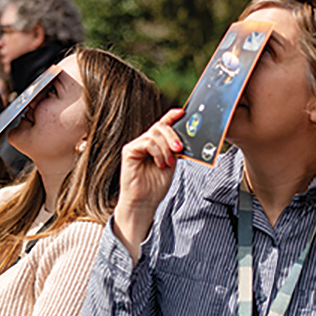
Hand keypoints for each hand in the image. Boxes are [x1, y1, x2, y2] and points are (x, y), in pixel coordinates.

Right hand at [114, 108, 184, 260]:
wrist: (144, 202)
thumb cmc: (156, 185)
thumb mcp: (171, 163)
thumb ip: (175, 149)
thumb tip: (185, 137)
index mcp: (156, 143)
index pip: (163, 124)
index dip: (172, 116)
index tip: (183, 112)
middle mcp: (145, 141)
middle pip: (160, 126)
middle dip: (172, 135)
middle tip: (179, 148)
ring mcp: (136, 145)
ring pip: (154, 134)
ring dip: (166, 148)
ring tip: (169, 163)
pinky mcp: (129, 151)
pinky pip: (146, 142)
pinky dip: (157, 152)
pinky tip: (160, 164)